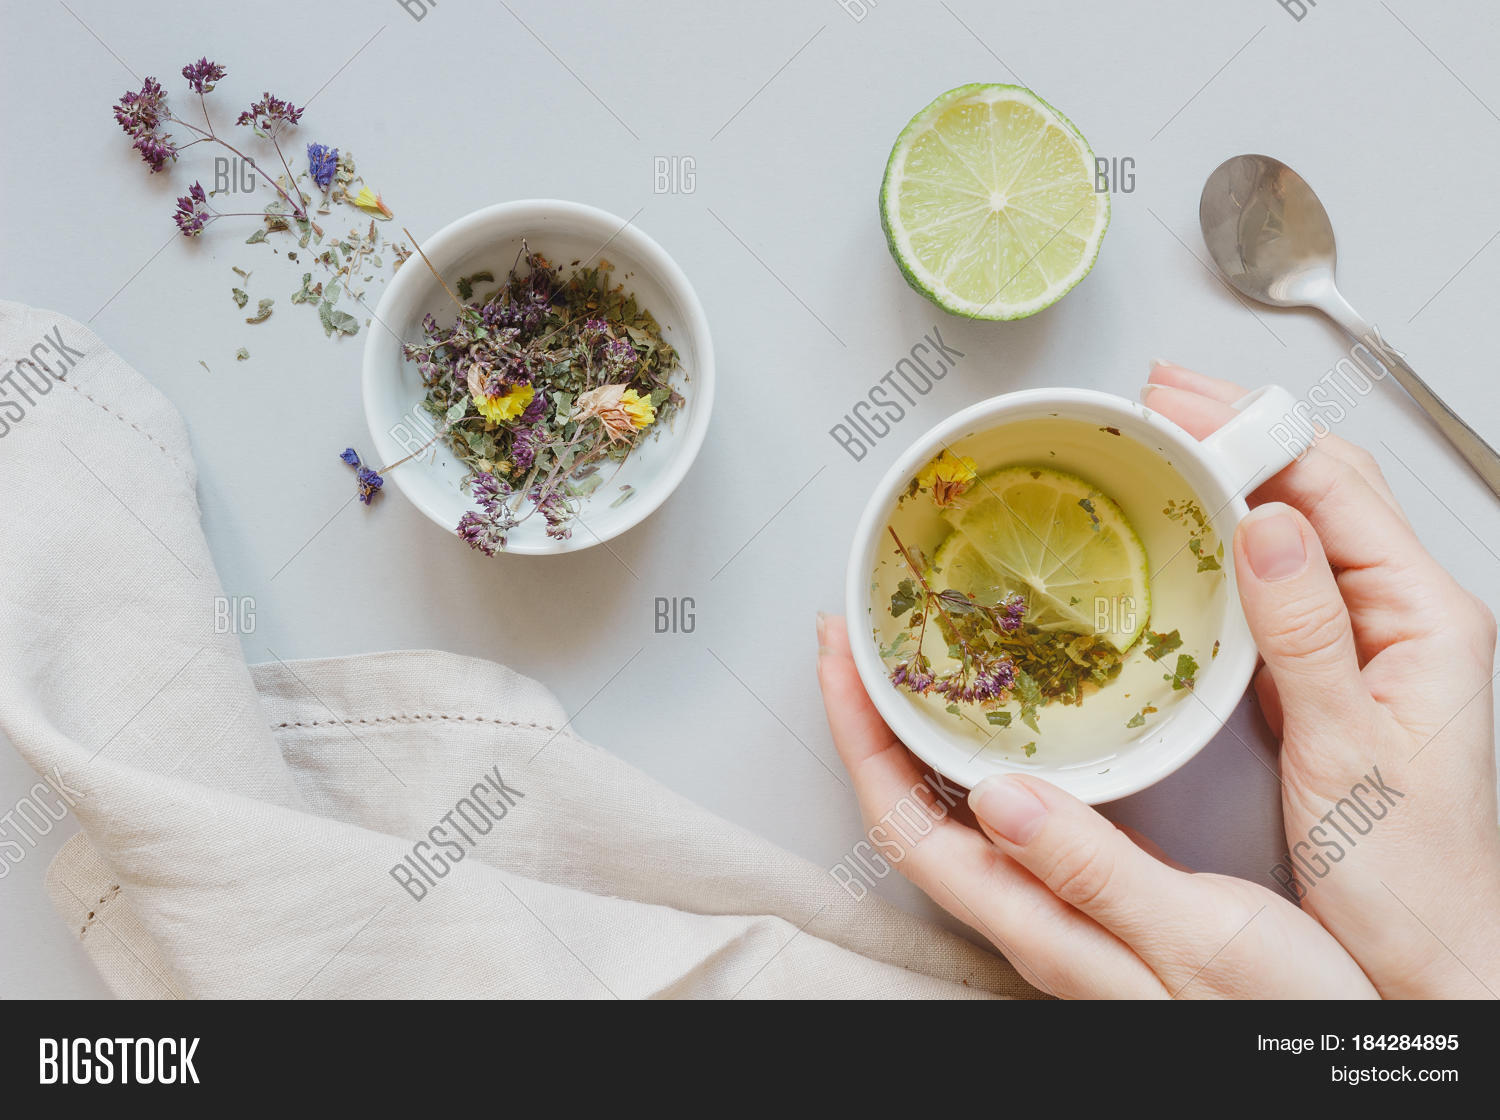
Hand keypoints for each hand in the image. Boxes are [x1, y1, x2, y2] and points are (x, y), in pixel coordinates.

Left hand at [816, 613, 1376, 997]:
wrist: (1322, 1057)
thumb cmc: (1273, 1011)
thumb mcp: (1193, 934)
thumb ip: (1093, 870)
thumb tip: (998, 796)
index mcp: (1038, 921)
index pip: (904, 825)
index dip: (860, 739)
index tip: (842, 663)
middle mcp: (1031, 913)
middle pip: (909, 811)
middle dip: (871, 722)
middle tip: (859, 643)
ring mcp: (1059, 903)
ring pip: (951, 811)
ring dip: (915, 735)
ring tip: (911, 666)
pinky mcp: (1096, 891)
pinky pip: (1009, 813)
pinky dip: (982, 756)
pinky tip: (1004, 728)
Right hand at [1145, 362, 1499, 997]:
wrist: (1427, 954)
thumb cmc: (1411, 876)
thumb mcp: (1349, 753)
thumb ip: (1308, 635)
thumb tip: (1266, 524)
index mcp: (1427, 620)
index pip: (1337, 484)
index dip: (1256, 427)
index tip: (1184, 399)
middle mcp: (1402, 619)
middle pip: (1319, 487)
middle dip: (1239, 432)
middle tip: (1158, 405)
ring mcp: (1365, 643)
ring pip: (1294, 530)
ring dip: (1228, 483)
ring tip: (1161, 454)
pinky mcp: (1329, 674)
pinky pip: (1275, 586)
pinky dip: (1223, 549)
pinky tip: (1183, 542)